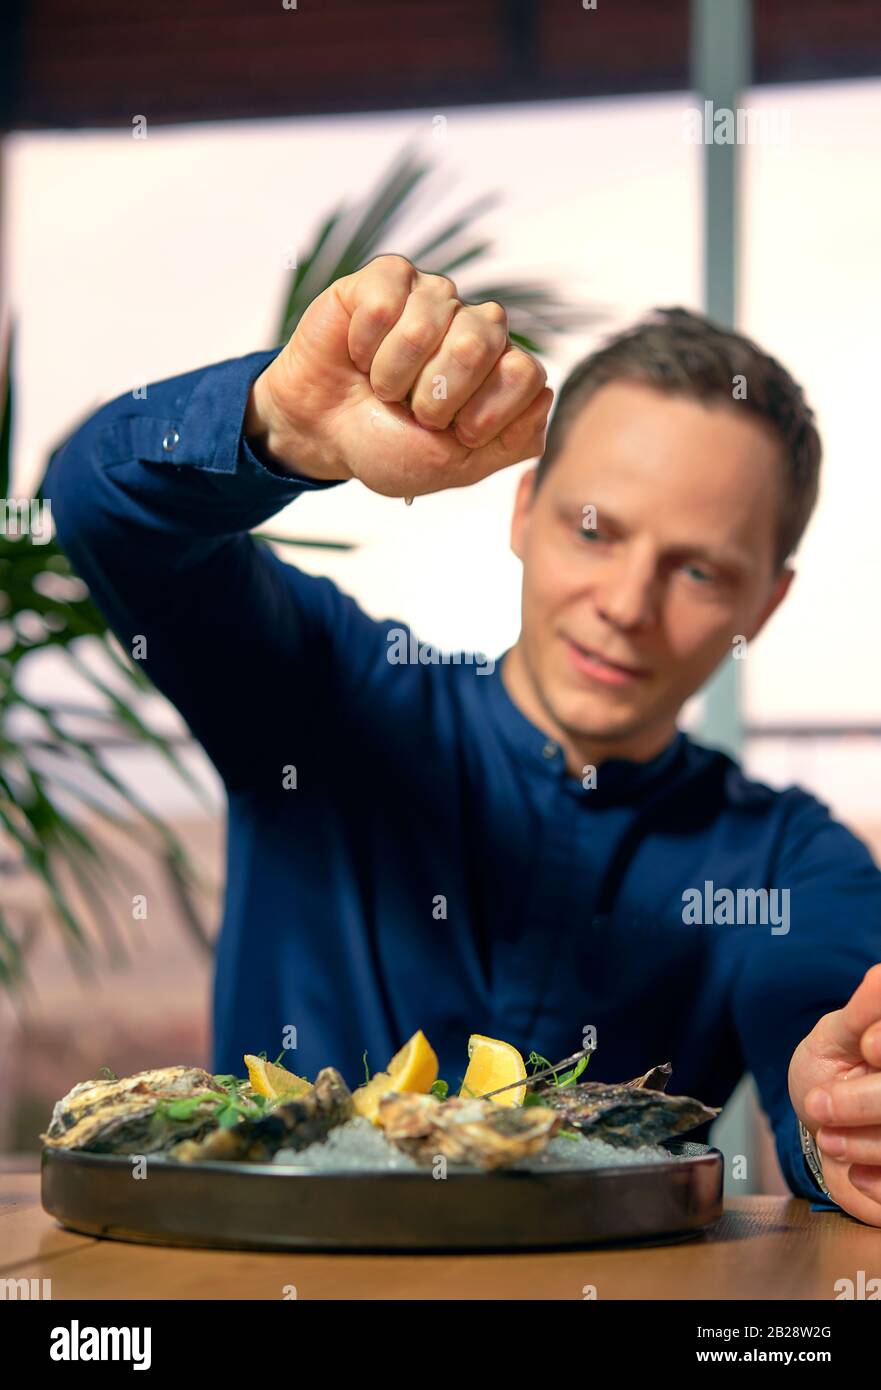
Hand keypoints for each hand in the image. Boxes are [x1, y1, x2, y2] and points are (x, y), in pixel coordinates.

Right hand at [244, 253, 552, 494]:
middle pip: (480, 341)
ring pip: (427, 324)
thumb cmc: (390, 447)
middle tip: (414, 410)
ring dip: (393, 374)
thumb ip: (515, 442)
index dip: (487, 412)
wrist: (322, 434)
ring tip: (381, 387)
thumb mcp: (458, 467)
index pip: (524, 373)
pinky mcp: (387, 280)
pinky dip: (363, 344)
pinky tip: (358, 355)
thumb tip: (546, 394)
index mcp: (500, 370)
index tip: (456, 433)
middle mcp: (474, 327)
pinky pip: (384, 304)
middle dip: (436, 392)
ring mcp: (433, 299)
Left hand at [789, 962, 880, 1224]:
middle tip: (819, 1104)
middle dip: (861, 1101)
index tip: (868, 1045)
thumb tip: (880, 976)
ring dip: (862, 1142)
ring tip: (826, 1136)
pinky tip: (854, 1171)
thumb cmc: (833, 1071)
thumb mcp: (836, 1034)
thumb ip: (862, 1012)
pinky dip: (875, 1181)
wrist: (823, 1127)